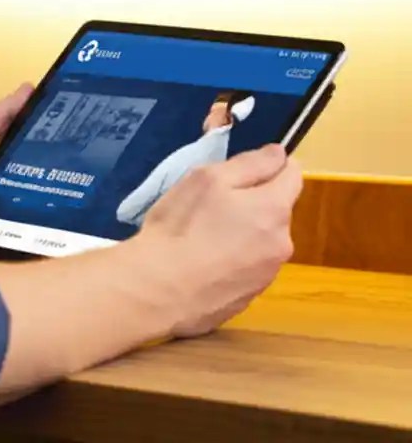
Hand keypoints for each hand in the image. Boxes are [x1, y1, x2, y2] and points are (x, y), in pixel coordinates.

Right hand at [134, 144, 302, 337]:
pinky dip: (231, 264)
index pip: (293, 175)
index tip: (246, 169)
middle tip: (212, 206)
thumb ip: (249, 164)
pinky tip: (201, 267)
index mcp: (274, 208)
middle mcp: (282, 242)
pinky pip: (246, 270)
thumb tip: (280, 154)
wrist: (158, 292)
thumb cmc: (180, 227)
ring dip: (243, 236)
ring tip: (202, 241)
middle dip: (254, 205)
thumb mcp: (206, 180)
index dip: (273, 166)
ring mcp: (267, 275)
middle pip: (276, 212)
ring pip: (262, 243)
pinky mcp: (249, 299)